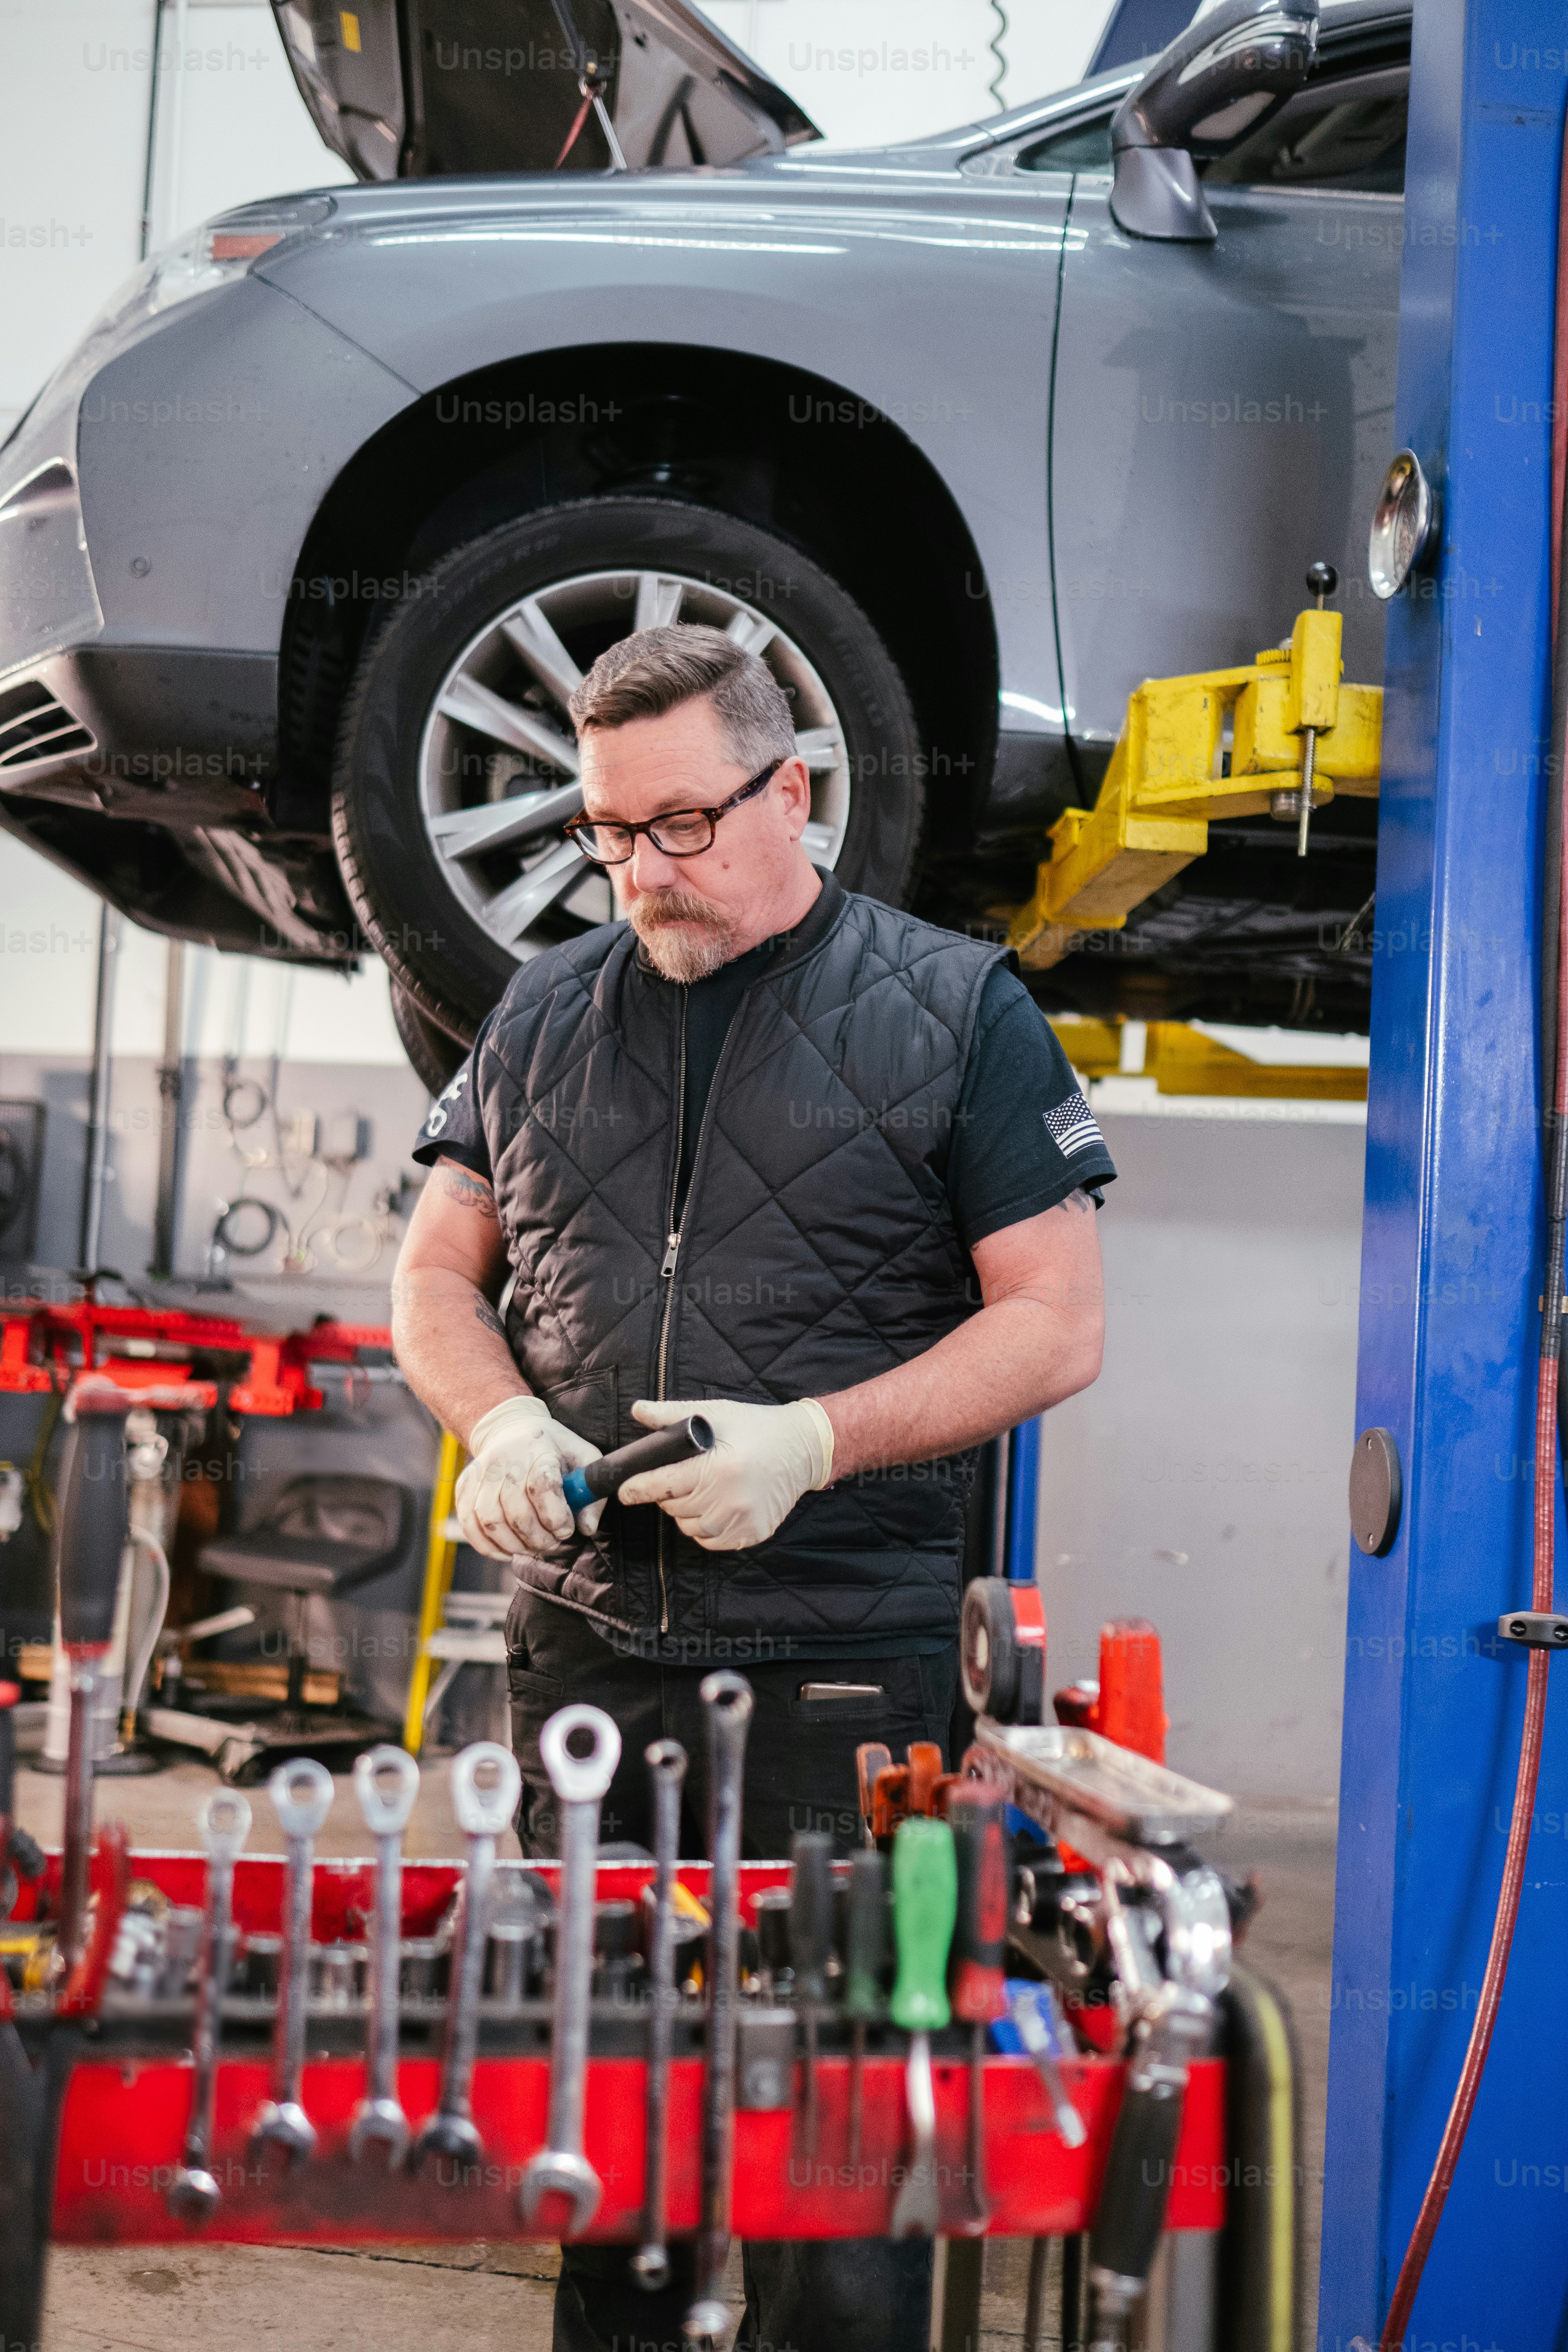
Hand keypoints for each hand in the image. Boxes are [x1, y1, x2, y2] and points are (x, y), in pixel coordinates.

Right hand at [455, 1395, 603, 1560]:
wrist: (511, 1428)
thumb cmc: (553, 1448)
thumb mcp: (583, 1458)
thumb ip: (591, 1494)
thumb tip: (587, 1529)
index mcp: (538, 1450)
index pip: (542, 1487)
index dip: (556, 1517)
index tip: (566, 1530)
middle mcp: (504, 1460)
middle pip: (516, 1512)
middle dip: (538, 1539)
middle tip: (551, 1545)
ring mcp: (480, 1474)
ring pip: (490, 1522)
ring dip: (513, 1545)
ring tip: (531, 1548)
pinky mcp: (464, 1487)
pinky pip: (469, 1524)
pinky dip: (487, 1545)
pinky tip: (506, 1550)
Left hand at [618, 1397, 833, 1550]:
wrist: (802, 1448)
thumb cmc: (755, 1427)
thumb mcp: (715, 1413)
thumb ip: (672, 1415)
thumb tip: (637, 1410)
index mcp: (716, 1468)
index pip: (662, 1486)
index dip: (637, 1489)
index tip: (624, 1491)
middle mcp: (729, 1499)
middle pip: (674, 1508)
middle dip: (668, 1494)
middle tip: (681, 1478)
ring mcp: (742, 1520)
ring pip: (690, 1528)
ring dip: (686, 1513)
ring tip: (700, 1491)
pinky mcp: (753, 1533)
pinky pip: (712, 1541)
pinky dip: (706, 1527)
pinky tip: (715, 1507)